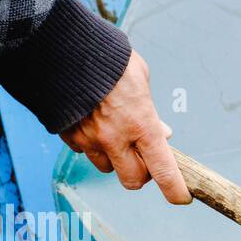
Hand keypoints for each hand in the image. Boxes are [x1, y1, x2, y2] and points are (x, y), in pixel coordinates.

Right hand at [59, 51, 191, 204]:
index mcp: (141, 124)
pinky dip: (91, 144)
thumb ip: (151, 111)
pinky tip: (92, 121)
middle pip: (133, 180)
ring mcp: (89, 139)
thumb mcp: (140, 78)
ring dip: (115, 158)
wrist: (59, 44)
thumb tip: (162, 133)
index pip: (163, 170)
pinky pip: (84, 151)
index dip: (175, 190)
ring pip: (106, 167)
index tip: (181, 197)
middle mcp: (115, 138)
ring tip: (115, 132)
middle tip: (143, 156)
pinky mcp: (67, 135)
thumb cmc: (107, 56)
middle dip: (141, 173)